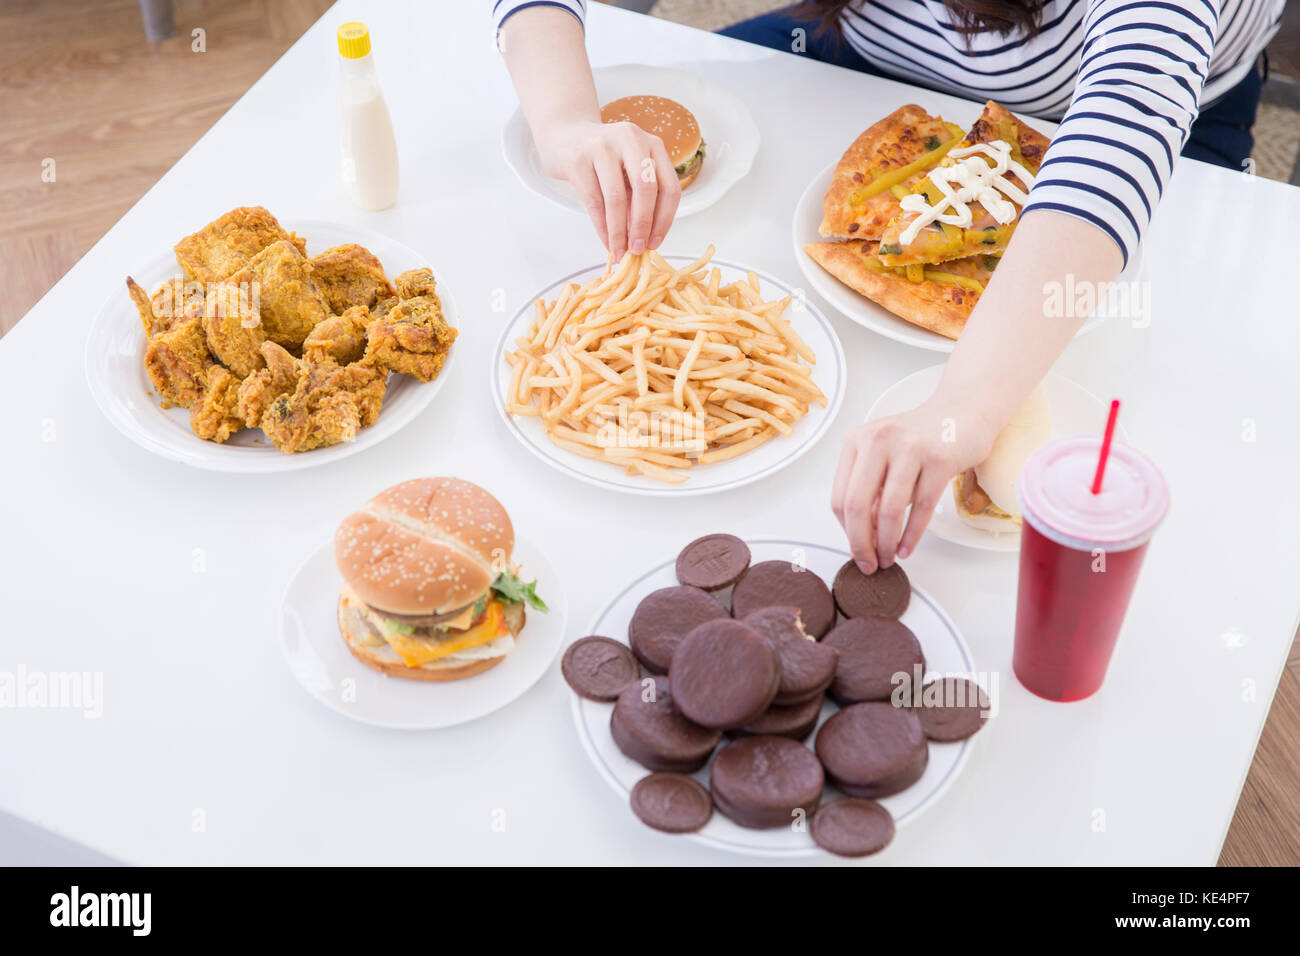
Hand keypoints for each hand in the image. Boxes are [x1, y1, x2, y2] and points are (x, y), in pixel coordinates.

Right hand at [534, 118, 680, 259]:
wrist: (563, 135)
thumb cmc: (601, 158)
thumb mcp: (628, 170)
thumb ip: (639, 198)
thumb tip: (644, 239)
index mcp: (653, 144)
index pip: (669, 187)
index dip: (664, 220)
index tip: (655, 243)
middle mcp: (631, 140)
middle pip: (646, 190)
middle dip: (642, 226)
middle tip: (637, 249)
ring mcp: (603, 147)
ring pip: (617, 198)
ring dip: (619, 232)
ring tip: (619, 250)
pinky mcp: (579, 159)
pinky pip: (594, 201)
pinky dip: (601, 227)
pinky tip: (605, 240)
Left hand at [831, 399, 996, 572]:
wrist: (962, 412)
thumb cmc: (919, 438)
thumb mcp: (884, 456)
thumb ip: (871, 489)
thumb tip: (863, 534)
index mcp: (857, 442)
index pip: (839, 497)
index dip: (846, 530)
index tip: (856, 549)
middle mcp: (878, 441)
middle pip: (857, 505)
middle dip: (861, 543)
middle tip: (869, 563)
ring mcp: (910, 448)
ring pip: (890, 510)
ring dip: (887, 543)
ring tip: (889, 558)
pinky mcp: (939, 459)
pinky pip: (921, 507)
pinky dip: (912, 535)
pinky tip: (907, 548)